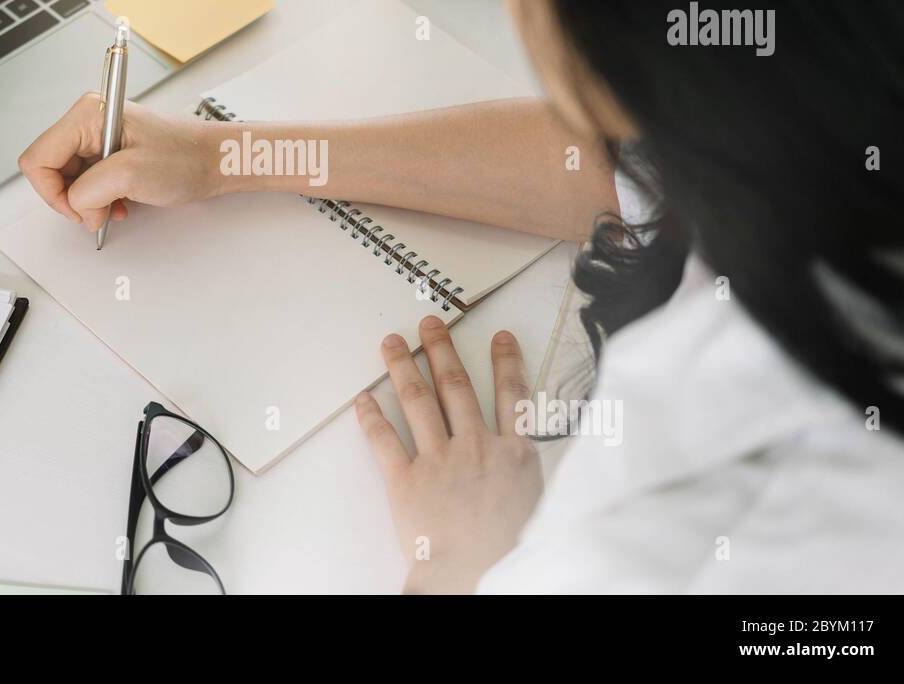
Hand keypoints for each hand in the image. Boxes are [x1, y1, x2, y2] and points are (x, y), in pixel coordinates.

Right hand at [18, 93, 221, 230]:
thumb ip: (90, 191)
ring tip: (116, 205)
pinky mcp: (109, 153)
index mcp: (87, 114)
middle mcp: (88, 121)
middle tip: (101, 210)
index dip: (52, 192)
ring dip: (89, 201)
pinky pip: (87, 182)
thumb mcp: (132, 174)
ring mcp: (98, 138)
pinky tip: (120, 202)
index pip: (38, 158)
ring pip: (68, 180)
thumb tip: (76, 206)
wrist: (215, 161)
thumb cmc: (186, 157)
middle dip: (73, 198)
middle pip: (50, 170)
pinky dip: (100, 199)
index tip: (79, 209)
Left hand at [354, 317, 542, 593]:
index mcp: (513, 455)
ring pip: (419, 400)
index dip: (505, 362)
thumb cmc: (512, 553)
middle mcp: (475, 448)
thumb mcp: (540, 506)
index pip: (512, 396)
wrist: (481, 578)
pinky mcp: (406, 481)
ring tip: (392, 343)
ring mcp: (439, 461)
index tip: (499, 338)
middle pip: (456, 386)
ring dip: (403, 367)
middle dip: (442, 350)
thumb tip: (526, 460)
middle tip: (430, 325)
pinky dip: (372, 417)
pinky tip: (364, 397)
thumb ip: (528, 476)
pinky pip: (384, 441)